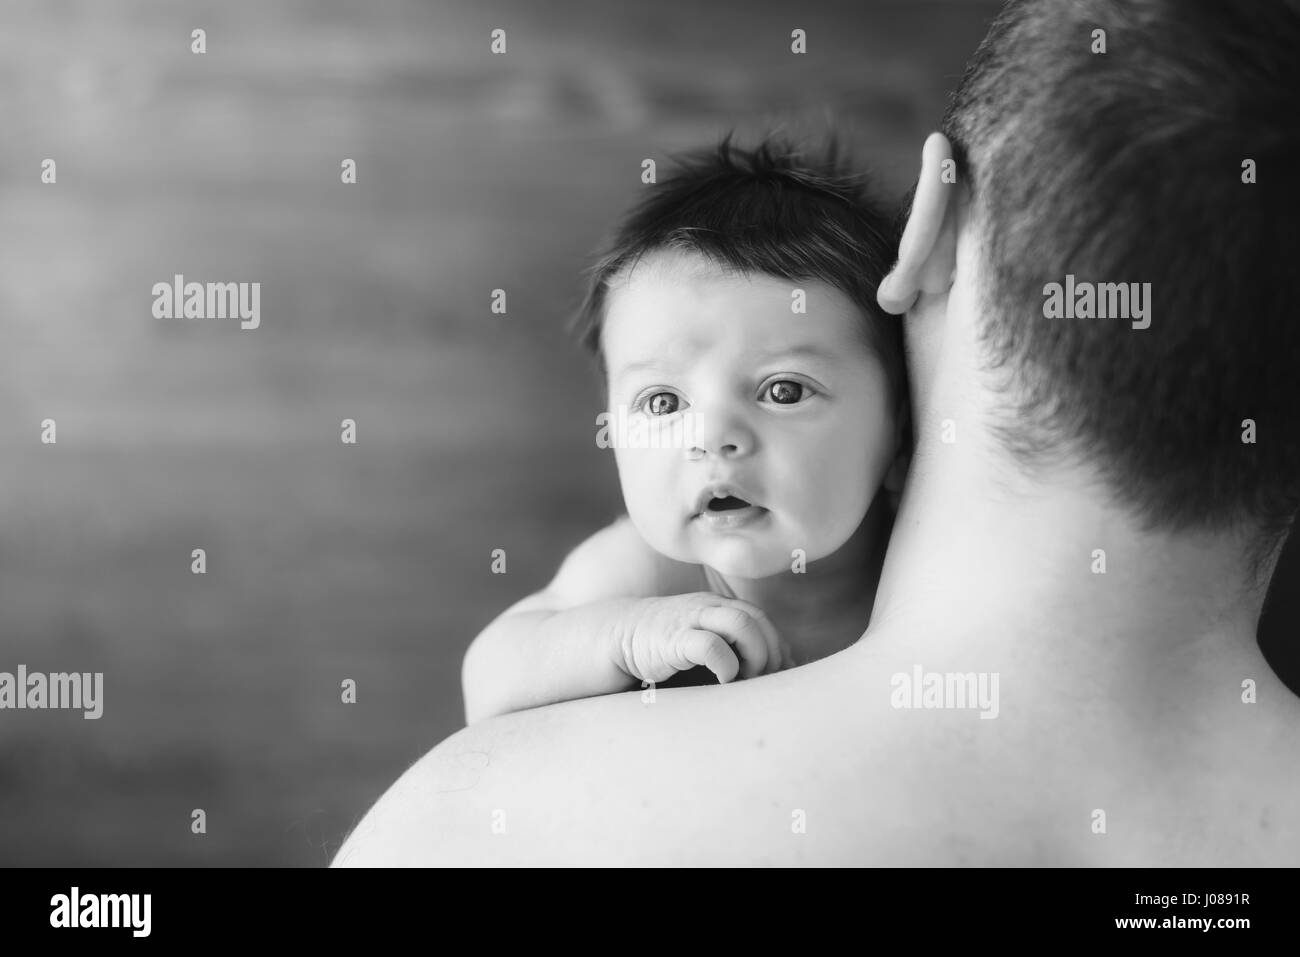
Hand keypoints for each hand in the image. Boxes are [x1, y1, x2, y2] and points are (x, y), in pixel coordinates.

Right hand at [611, 592, 794, 685]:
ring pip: (743, 624)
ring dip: (753, 656)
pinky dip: (726, 666)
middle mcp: (710, 607)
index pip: (763, 620)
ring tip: (743, 678)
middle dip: (769, 654)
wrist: (617, 638)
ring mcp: (692, 619)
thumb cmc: (666, 649)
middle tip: (758, 681)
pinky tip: (721, 680)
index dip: (776, 649)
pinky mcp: (675, 638)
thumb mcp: (704, 641)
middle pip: (759, 620)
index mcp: (719, 606)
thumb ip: (733, 649)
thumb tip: (770, 673)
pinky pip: (712, 646)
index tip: (770, 676)